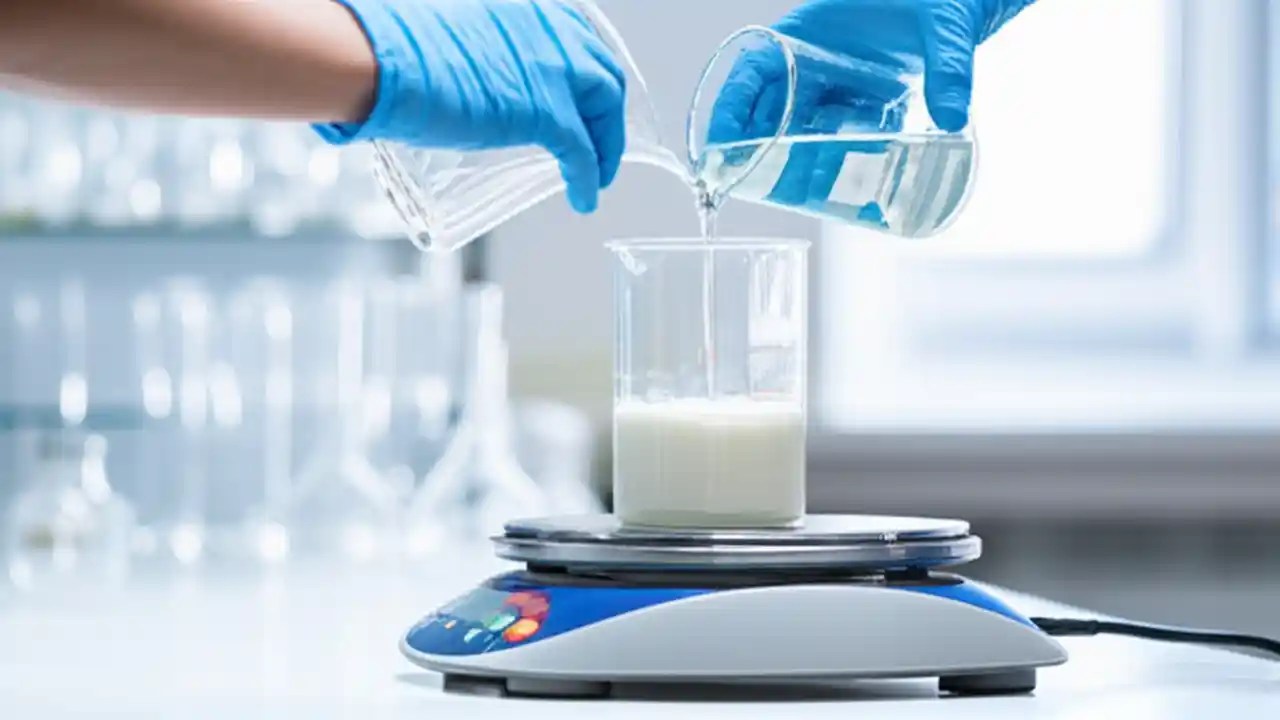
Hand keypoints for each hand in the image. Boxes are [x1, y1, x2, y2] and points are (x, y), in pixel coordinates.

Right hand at [316, 0, 625, 213]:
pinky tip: (584, 197)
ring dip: (605, 143)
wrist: (380, 62)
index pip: (574, 35)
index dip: (584, 69)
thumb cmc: (390, 45)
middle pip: (600, 68)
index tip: (582, 94)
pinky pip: (582, 151)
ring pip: (604, 106)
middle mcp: (548, 27)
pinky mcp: (547, 111)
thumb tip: (451, 73)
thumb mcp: (445, 28)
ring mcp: (552, 68)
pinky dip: (588, 177)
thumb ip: (464, 47)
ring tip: (596, 174)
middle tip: (598, 138)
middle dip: (605, 108)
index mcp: (525, 5)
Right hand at [703, 0, 1032, 208]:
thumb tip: (953, 116)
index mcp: (809, 32)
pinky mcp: (856, 107)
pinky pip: (829, 138)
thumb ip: (948, 67)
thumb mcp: (941, 27)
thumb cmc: (940, 0)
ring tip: (796, 194)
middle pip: (767, 109)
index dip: (731, 108)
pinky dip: (825, 162)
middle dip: (755, 149)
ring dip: (790, 163)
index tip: (721, 144)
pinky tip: (830, 187)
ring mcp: (832, 87)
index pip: (753, 70)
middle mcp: (812, 62)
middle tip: (752, 185)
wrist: (964, 7)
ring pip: (795, 130)